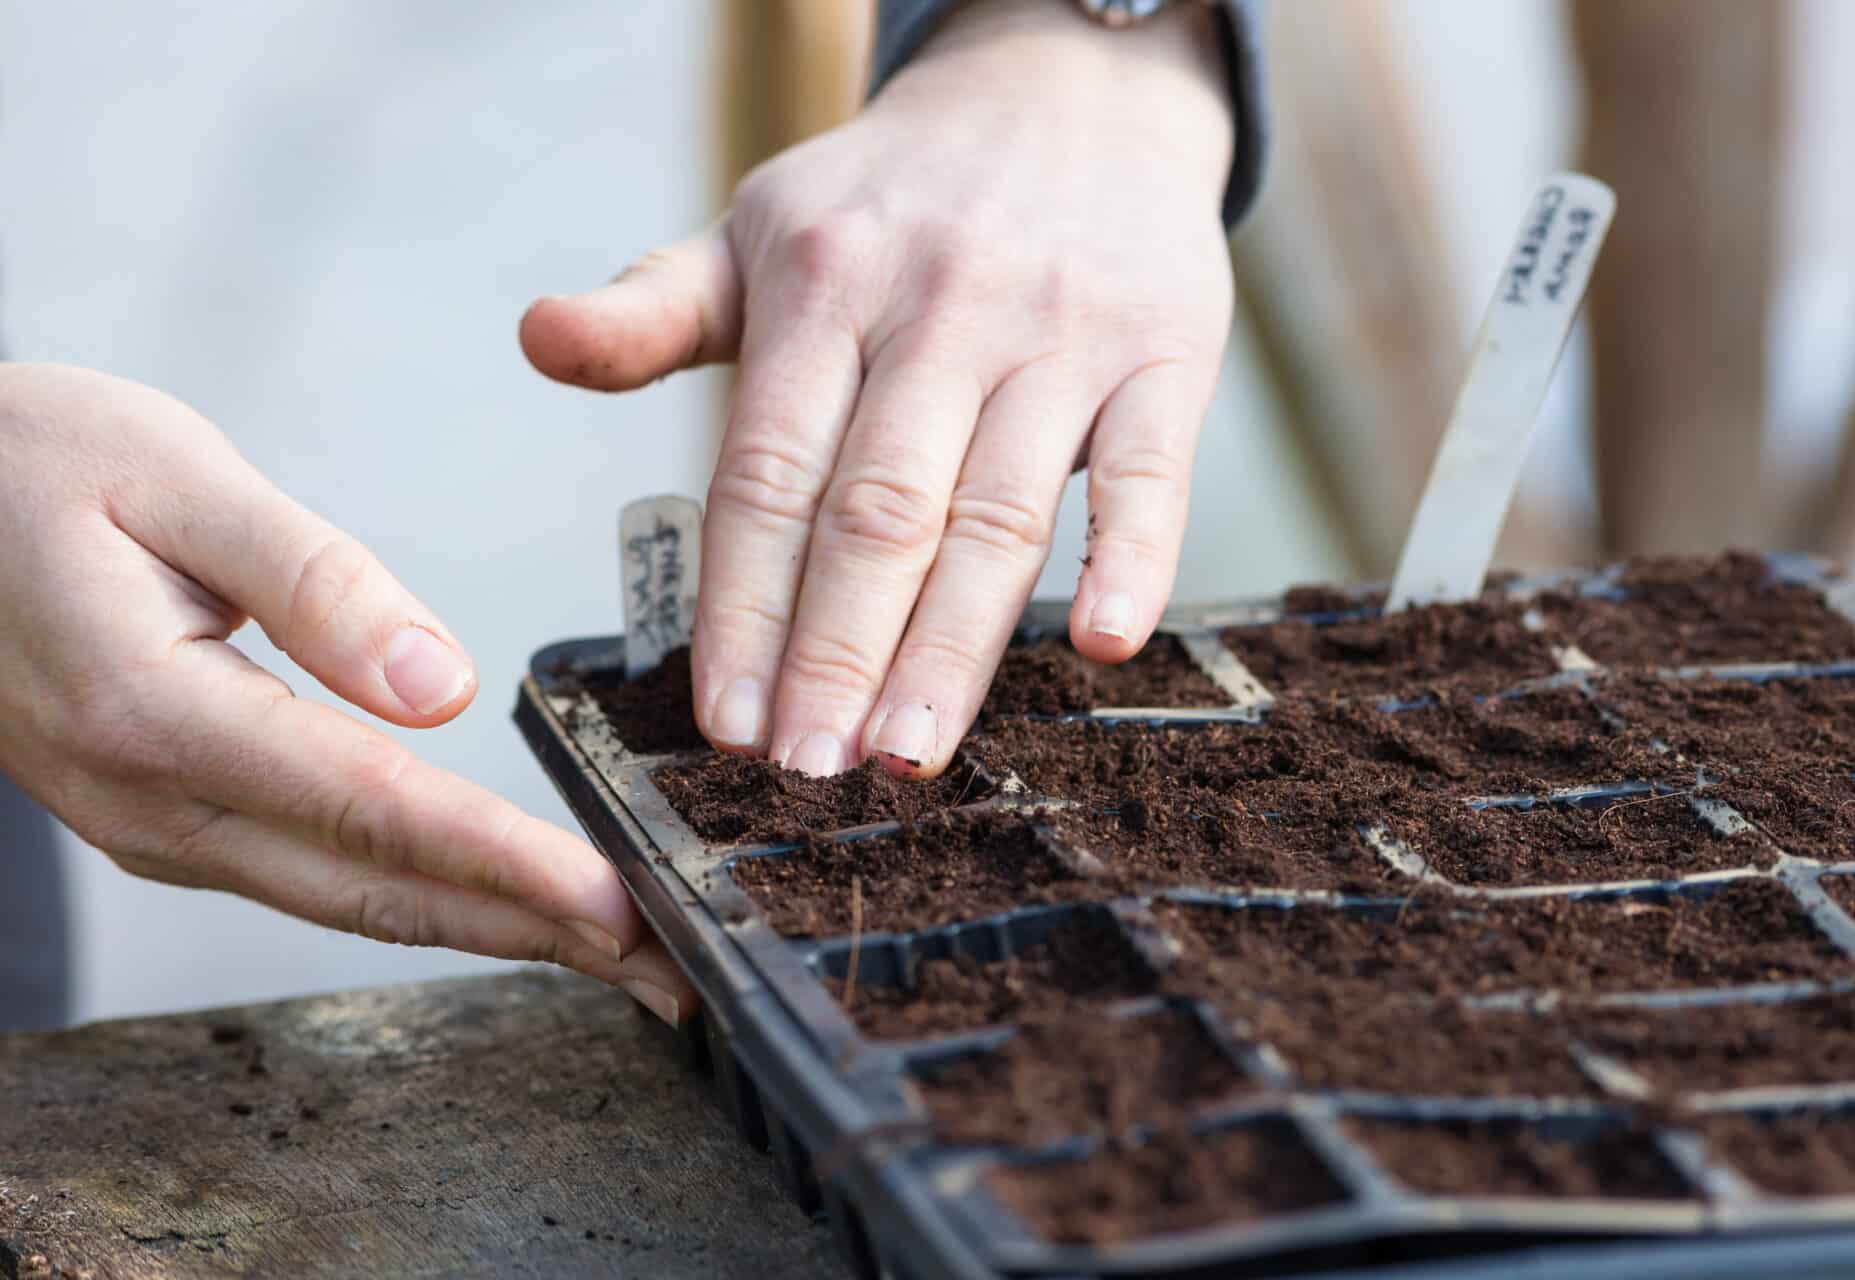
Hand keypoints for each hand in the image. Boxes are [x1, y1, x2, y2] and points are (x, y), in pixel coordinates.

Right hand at [0, 365, 693, 1025]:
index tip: (616, 904)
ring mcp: (157, 824)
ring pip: (353, 902)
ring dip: (493, 932)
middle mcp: (155, 801)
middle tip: (664, 971)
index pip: (377, 811)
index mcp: (159, 714)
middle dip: (536, 936)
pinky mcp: (171, 817)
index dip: (509, 865)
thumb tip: (443, 687)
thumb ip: (316, 583)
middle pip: (380, 893)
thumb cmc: (29, 465)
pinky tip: (498, 904)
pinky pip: (318, 878)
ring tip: (613, 956)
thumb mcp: (177, 478)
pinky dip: (425, 899)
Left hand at [521, 0, 1234, 776]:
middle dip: (835, 653)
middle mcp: (938, 308)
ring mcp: (1058, 332)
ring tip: (909, 754)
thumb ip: (654, 308)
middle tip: (807, 769)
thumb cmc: (897, 198)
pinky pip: (1149, 468)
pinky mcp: (1166, 351)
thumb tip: (539, 340)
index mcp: (822, 286)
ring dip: (952, 646)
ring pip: (997, 512)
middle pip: (876, 511)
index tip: (726, 722)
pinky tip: (1105, 643)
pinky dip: (1134, 556)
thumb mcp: (762, 230)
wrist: (1071, 90)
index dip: (743, 607)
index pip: (766, 476)